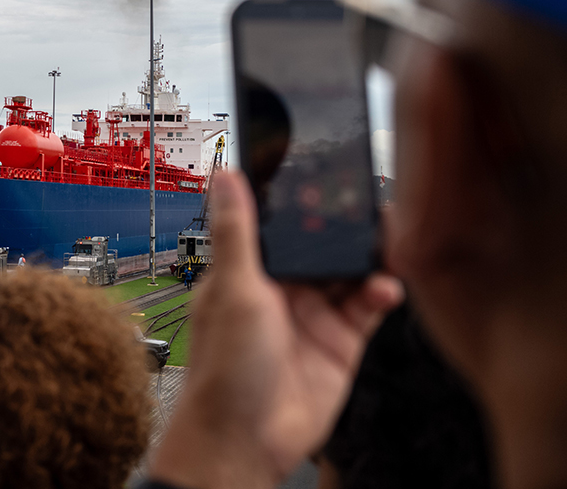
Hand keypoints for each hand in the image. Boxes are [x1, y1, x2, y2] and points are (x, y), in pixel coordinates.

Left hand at [148, 171, 402, 488]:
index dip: (304, 204)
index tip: (328, 175)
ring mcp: (314, 313)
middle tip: (372, 204)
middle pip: (321, 244)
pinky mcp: (341, 341)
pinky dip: (381, 291)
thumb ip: (237, 231)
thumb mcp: (232, 288)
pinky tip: (385, 286)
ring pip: (350, 270)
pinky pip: (368, 305)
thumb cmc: (224, 370)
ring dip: (369, 255)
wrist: (247, 438)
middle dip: (344, 226)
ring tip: (389, 239)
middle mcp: (283, 289)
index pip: (281, 224)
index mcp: (249, 271)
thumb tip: (225, 176)